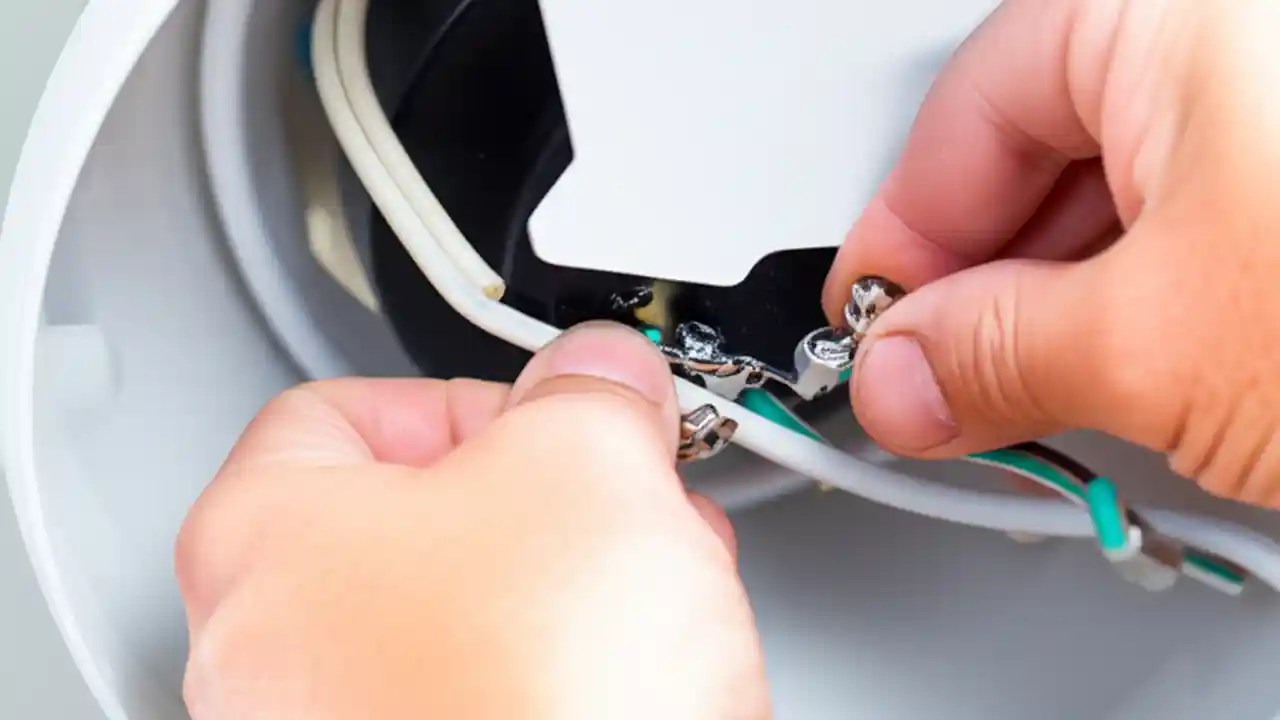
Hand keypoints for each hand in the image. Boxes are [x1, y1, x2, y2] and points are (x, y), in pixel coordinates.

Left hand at [176, 323, 768, 718]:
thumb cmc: (534, 698)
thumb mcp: (587, 465)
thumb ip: (589, 389)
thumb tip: (602, 372)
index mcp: (261, 539)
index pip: (337, 408)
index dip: (466, 392)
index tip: (545, 409)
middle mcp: (270, 653)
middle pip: (406, 515)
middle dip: (537, 489)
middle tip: (609, 487)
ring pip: (452, 610)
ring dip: (557, 575)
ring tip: (647, 575)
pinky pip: (476, 689)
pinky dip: (549, 660)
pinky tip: (633, 660)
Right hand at [825, 0, 1279, 504]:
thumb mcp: (1165, 343)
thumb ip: (999, 353)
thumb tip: (903, 376)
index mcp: (1187, 10)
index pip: (971, 107)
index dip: (900, 237)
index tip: (872, 325)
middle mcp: (1240, 38)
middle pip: (1040, 149)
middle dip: (986, 286)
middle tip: (946, 380)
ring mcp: (1278, 108)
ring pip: (1120, 191)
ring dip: (1066, 306)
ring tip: (1044, 395)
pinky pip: (1200, 213)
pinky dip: (1152, 298)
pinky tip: (1139, 372)